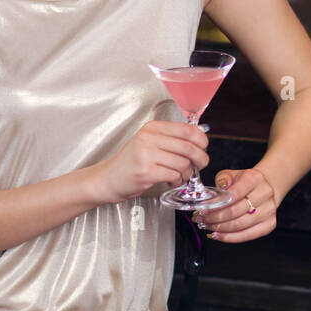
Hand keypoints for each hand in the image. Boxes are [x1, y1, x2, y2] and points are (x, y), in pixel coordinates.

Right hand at [94, 121, 208, 203]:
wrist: (107, 178)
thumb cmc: (131, 162)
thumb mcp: (149, 142)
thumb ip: (172, 139)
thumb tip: (201, 138)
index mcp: (153, 128)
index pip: (188, 129)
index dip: (202, 140)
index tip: (203, 148)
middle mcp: (149, 138)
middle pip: (189, 147)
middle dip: (200, 159)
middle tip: (200, 165)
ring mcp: (146, 155)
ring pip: (183, 163)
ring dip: (187, 174)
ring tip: (179, 176)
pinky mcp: (146, 172)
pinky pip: (174, 175)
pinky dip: (177, 181)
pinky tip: (171, 181)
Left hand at [191, 167, 277, 242]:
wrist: (265, 188)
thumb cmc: (246, 182)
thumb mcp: (232, 174)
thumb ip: (222, 180)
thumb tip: (215, 193)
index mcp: (254, 178)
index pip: (234, 194)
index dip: (216, 204)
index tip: (203, 209)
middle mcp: (265, 194)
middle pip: (235, 212)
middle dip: (215, 218)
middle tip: (203, 219)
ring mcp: (269, 210)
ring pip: (240, 225)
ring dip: (220, 228)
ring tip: (209, 226)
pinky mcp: (269, 224)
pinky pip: (247, 235)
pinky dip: (230, 237)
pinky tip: (219, 235)